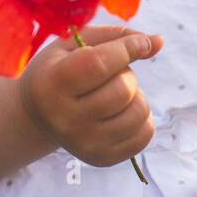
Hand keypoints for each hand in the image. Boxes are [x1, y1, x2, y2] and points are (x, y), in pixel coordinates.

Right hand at [19, 25, 164, 167]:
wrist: (37, 116)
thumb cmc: (60, 70)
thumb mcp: (75, 44)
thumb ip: (117, 37)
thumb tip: (159, 42)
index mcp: (53, 83)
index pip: (100, 64)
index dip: (128, 48)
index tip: (141, 43)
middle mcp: (66, 119)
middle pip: (123, 90)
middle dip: (128, 74)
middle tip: (113, 75)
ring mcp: (83, 143)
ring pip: (138, 113)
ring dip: (136, 96)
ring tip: (116, 94)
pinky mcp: (100, 159)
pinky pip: (144, 135)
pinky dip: (142, 118)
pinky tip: (123, 112)